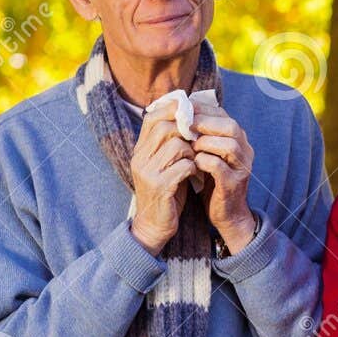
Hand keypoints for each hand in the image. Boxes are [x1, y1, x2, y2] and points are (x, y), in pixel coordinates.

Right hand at [129, 112, 197, 254]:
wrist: (155, 225)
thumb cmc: (166, 191)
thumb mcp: (165, 164)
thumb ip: (171, 144)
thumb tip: (189, 117)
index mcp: (140, 149)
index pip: (152, 117)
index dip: (173, 111)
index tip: (191, 113)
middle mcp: (139, 157)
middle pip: (166, 128)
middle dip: (188, 133)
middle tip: (198, 143)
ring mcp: (147, 171)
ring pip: (178, 145)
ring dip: (193, 152)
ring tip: (195, 162)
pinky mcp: (159, 186)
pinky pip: (184, 166)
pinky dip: (194, 168)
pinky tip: (195, 174)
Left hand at [189, 106, 256, 253]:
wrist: (226, 214)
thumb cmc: (212, 181)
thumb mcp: (208, 154)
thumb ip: (202, 135)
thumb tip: (181, 112)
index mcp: (239, 141)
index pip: (225, 116)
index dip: (204, 110)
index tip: (183, 109)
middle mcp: (245, 152)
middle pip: (231, 127)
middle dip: (205, 122)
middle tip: (185, 124)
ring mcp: (242, 168)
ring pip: (229, 145)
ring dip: (204, 142)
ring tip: (189, 145)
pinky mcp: (233, 184)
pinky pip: (219, 166)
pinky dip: (203, 161)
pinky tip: (192, 163)